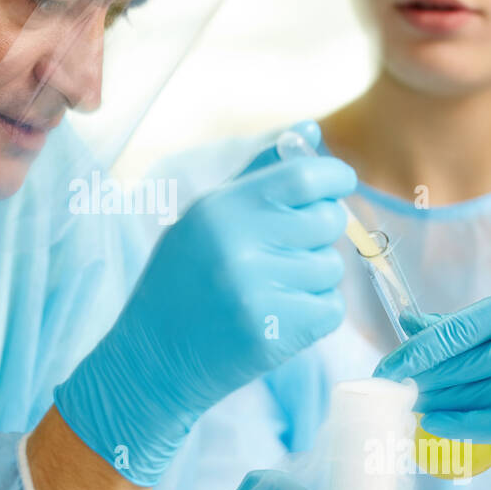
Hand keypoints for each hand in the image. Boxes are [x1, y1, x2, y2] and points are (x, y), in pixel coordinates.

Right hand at [55, 122, 355, 484]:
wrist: (152, 358)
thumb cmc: (182, 281)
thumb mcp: (206, 218)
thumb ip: (259, 174)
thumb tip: (312, 130)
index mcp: (220, 209)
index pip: (303, 177)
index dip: (333, 177)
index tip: (338, 184)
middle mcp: (237, 245)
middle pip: (327, 220)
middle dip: (318, 234)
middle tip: (285, 252)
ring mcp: (256, 291)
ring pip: (331, 268)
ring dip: (312, 279)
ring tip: (271, 290)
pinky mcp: (274, 333)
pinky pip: (330, 309)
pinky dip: (314, 314)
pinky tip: (278, 317)